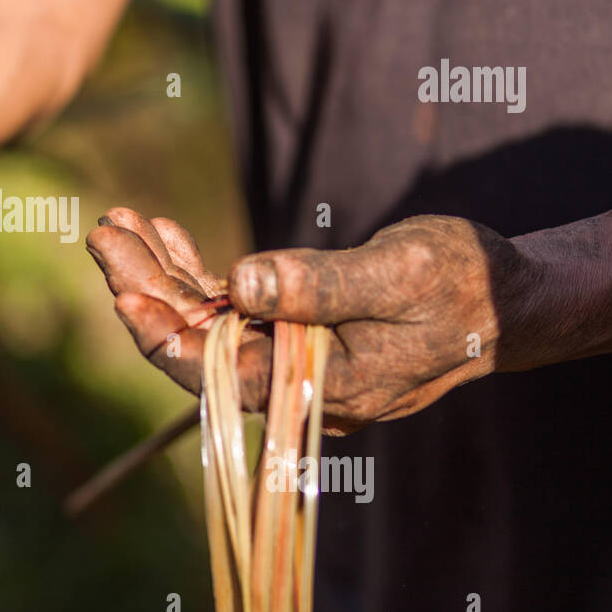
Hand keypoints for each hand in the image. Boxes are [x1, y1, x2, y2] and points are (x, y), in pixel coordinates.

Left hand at [86, 207, 529, 433]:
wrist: (508, 300)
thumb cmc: (463, 287)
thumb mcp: (397, 276)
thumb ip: (319, 285)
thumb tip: (241, 280)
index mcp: (313, 389)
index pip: (211, 372)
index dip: (159, 331)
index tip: (119, 285)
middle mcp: (290, 385)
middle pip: (194, 342)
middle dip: (144, 287)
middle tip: (103, 230)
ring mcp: (288, 360)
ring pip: (205, 321)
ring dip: (162, 274)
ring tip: (120, 222)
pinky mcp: (293, 333)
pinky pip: (230, 307)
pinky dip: (198, 271)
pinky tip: (167, 235)